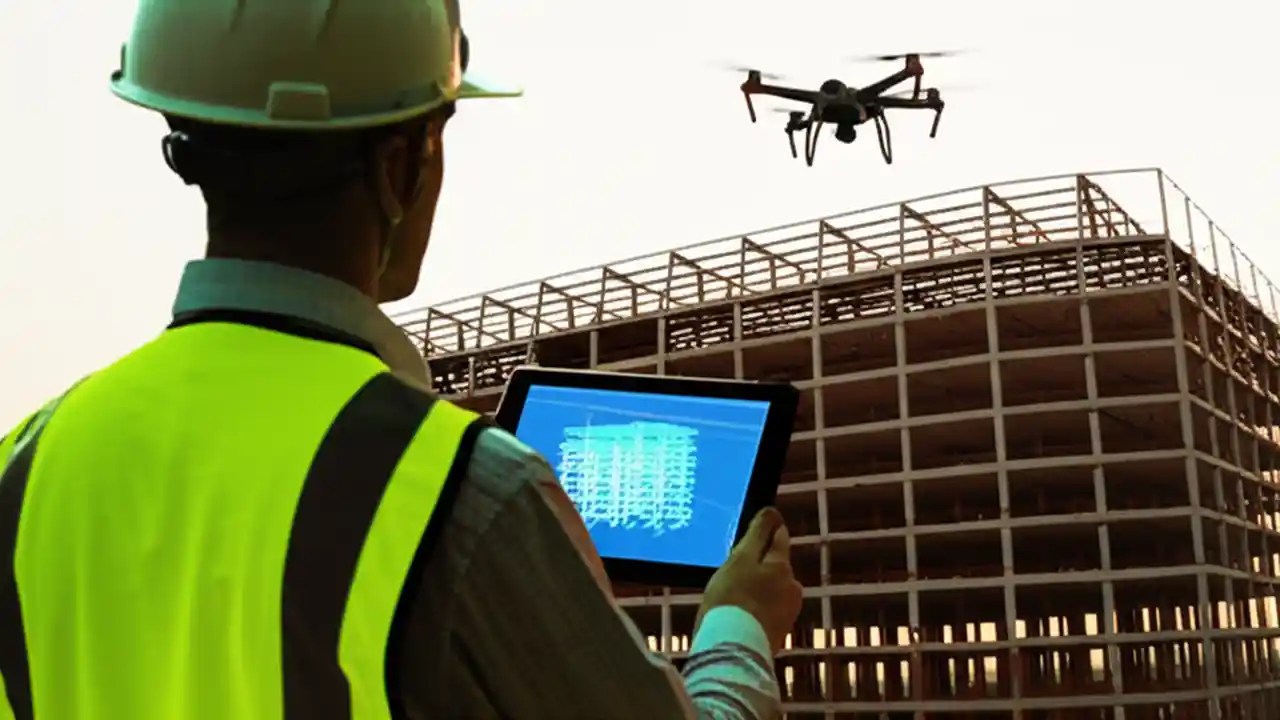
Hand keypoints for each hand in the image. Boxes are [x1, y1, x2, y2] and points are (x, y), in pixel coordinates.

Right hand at [696, 507, 802, 654]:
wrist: (733, 651)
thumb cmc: (732, 600)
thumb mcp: (740, 559)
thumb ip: (758, 534)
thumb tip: (773, 512)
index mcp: (782, 566)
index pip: (779, 537)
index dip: (767, 529)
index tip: (756, 525)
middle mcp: (792, 588)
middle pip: (776, 566)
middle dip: (761, 564)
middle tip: (734, 568)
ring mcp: (788, 612)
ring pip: (772, 589)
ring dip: (758, 588)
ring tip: (732, 596)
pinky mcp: (778, 633)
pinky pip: (767, 611)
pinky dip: (756, 608)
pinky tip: (739, 614)